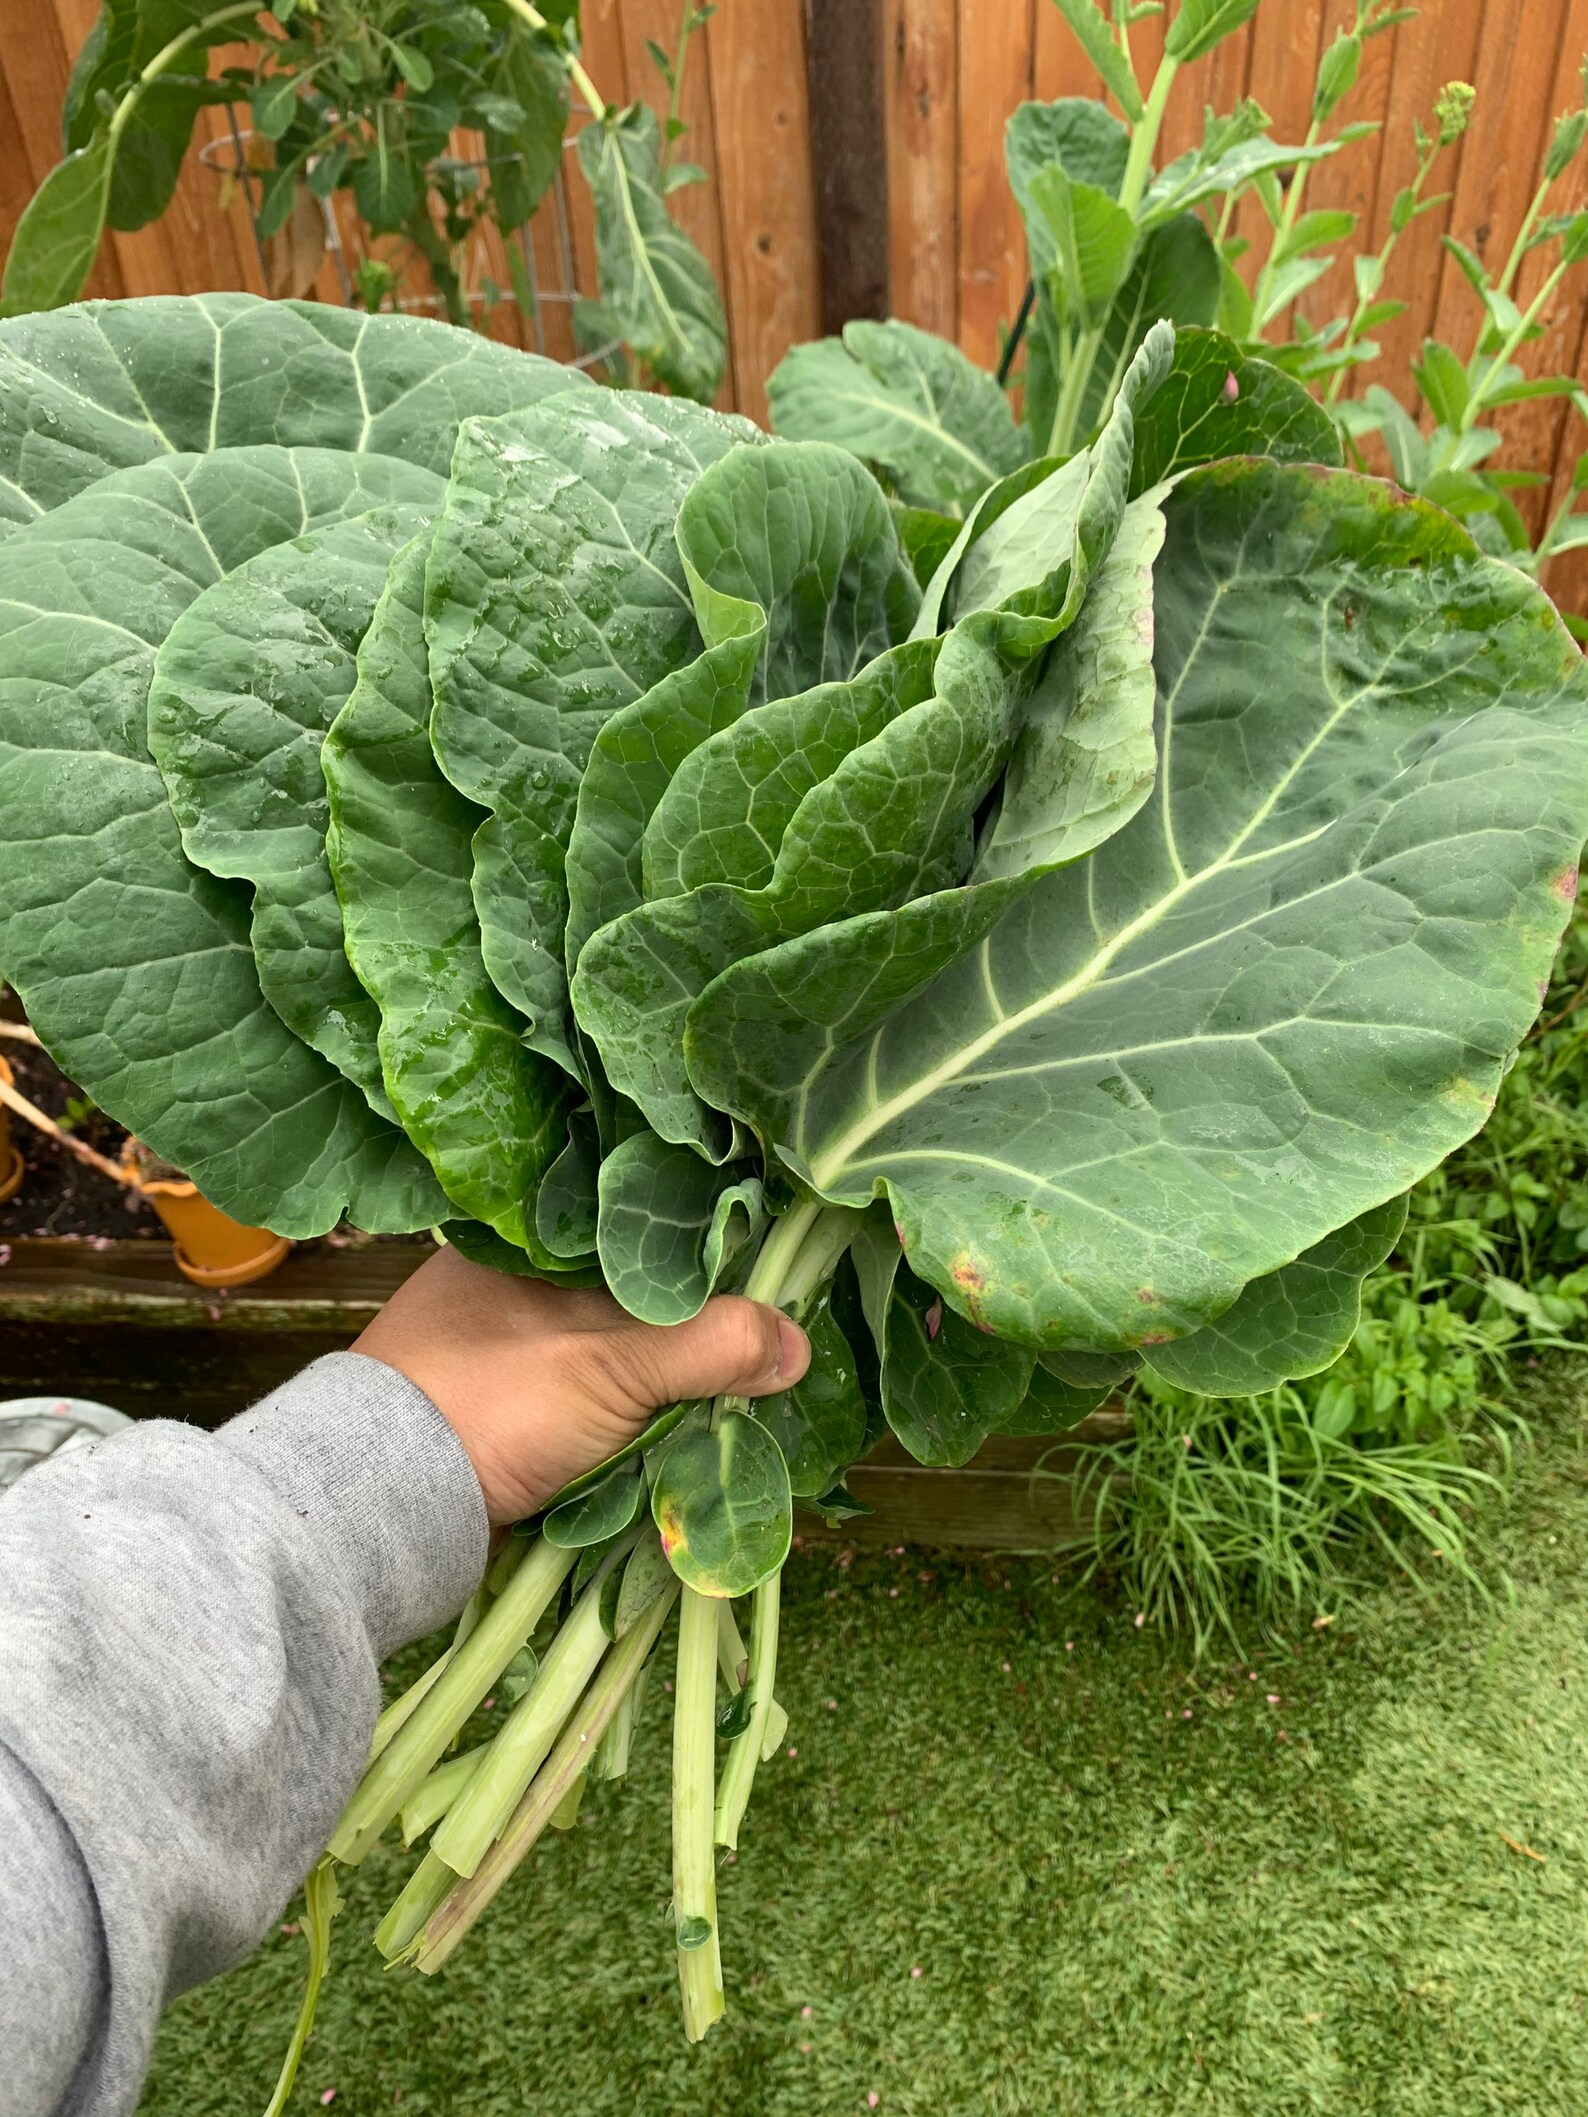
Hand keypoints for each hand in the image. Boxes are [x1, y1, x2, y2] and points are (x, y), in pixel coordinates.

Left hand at [354, 1245, 810, 1524]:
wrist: (384, 1504)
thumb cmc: (493, 1401)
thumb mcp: (617, 1363)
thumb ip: (711, 1343)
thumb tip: (798, 1342)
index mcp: (529, 1231)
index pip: (640, 1217)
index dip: (707, 1244)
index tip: (766, 1273)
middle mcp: (510, 1271)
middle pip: (632, 1284)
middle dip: (690, 1318)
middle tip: (756, 1342)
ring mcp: (497, 1336)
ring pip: (609, 1338)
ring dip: (658, 1370)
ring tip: (723, 1386)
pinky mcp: (494, 1395)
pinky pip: (582, 1386)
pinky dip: (622, 1406)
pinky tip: (661, 1424)